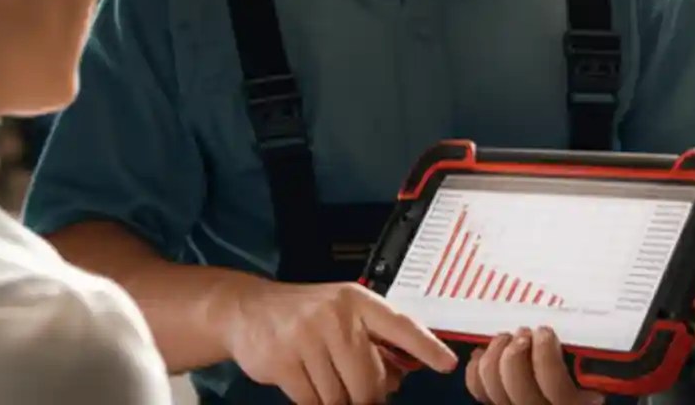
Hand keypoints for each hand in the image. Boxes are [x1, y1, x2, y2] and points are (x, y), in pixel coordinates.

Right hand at [222, 281, 457, 403]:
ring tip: (321, 375)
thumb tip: (398, 379)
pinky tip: (303, 379)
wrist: (246, 309)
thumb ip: (373, 343)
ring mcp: (306, 337)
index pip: (400, 325)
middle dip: (365, 395)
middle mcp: (334, 315)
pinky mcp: (283, 360)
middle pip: (368, 380)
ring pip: (340, 397)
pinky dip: (312, 401)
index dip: (426, 346)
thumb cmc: (303, 315)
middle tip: (354, 390)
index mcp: (356, 300)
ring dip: (334, 398)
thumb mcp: (342, 316)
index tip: (447, 364)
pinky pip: (313, 402)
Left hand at [465, 327, 604, 404]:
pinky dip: (477, 366)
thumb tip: (566, 327)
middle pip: (518, 386)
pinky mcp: (497, 401)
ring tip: (507, 338)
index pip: (556, 388)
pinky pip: (478, 389)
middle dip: (515, 353)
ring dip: (495, 353)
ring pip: (494, 386)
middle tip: (523, 333)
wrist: (559, 384)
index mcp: (576, 402)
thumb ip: (584, 349)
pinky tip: (486, 351)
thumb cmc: (587, 363)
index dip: (545, 357)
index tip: (545, 332)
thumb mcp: (595, 361)